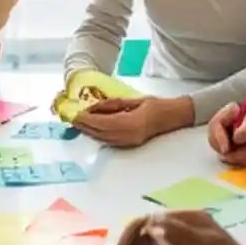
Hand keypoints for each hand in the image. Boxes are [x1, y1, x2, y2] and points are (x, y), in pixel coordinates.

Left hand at [72, 96, 189, 147]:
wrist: (173, 117)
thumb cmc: (156, 106)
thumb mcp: (134, 100)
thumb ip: (114, 105)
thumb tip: (95, 106)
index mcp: (130, 124)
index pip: (103, 122)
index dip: (88, 119)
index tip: (76, 114)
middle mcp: (128, 136)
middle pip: (100, 133)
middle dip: (84, 126)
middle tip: (71, 119)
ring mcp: (129, 142)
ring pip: (103, 138)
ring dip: (89, 132)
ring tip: (77, 124)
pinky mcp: (129, 144)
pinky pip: (109, 140)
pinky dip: (97, 135)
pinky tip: (91, 130)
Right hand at [206, 103, 245, 166]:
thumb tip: (235, 137)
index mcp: (230, 113)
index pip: (216, 124)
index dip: (217, 136)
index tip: (226, 147)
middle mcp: (226, 125)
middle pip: (212, 138)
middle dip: (220, 147)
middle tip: (229, 154)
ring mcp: (229, 139)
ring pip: (220, 151)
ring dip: (231, 155)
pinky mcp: (234, 151)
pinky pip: (230, 159)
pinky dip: (237, 160)